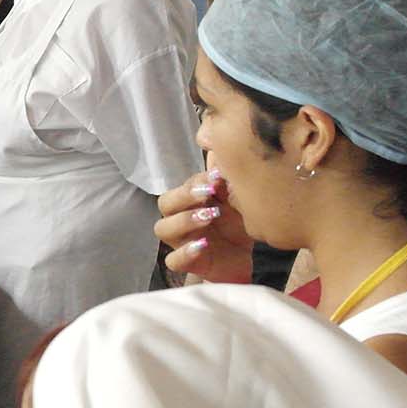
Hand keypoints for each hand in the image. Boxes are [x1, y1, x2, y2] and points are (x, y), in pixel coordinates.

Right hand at [154, 168, 253, 283]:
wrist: (243, 258)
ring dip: (183, 220)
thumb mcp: (236, 199)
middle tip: (208, 192)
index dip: (196, 181)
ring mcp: (180, 242)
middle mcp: (179, 219)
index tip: (218, 177)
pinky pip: (173, 260)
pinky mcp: (187, 264)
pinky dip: (185, 252)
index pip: (183, 186)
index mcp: (190, 201)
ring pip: (163, 228)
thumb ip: (225, 175)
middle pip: (165, 203)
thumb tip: (214, 143)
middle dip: (185, 195)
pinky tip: (203, 245)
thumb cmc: (235, 224)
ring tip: (208, 216)